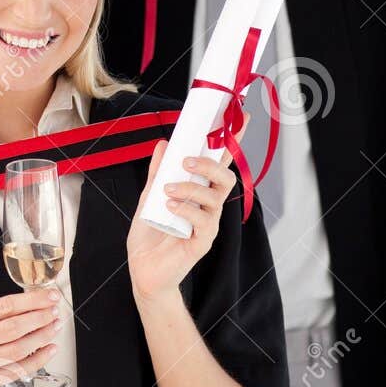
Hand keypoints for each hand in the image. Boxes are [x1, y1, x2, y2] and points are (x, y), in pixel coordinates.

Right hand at [0, 289, 61, 386]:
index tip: (48, 297)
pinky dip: (37, 360)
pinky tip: (48, 350)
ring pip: (17, 350)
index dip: (31, 301)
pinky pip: (16, 371)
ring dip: (41, 337)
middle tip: (54, 311)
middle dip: (39, 318)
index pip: (3, 307)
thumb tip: (31, 304)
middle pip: (12, 328)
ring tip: (54, 328)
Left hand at [127, 141, 236, 301]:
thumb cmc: (150, 234)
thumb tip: (162, 144)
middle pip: (226, 177)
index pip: (220, 162)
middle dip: (209, 164)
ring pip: (215, 198)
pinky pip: (204, 221)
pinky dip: (186, 209)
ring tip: (167, 190)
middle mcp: (209, 206)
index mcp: (199, 191)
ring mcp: (208, 224)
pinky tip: (170, 206)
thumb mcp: (149, 197)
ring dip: (191, 188)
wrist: (144, 270)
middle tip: (185, 161)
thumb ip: (157, 172)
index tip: (241, 116)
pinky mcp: (202, 242)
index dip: (232, 140)